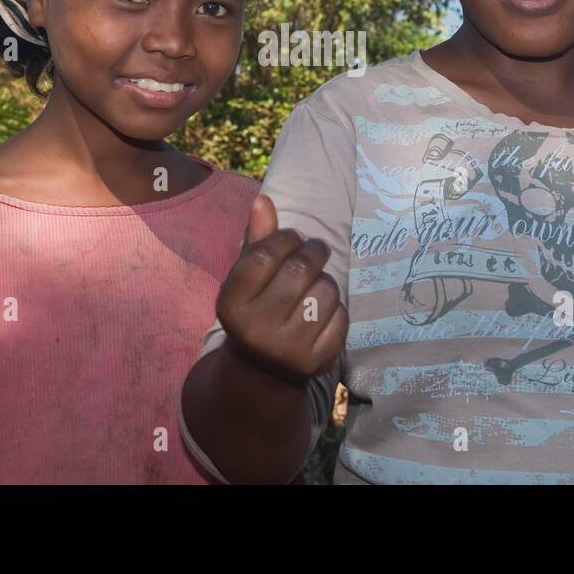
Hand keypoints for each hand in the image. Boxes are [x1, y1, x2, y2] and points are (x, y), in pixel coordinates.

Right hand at [216, 195, 346, 385]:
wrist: (261, 372)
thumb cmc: (254, 311)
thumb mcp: (246, 280)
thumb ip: (256, 241)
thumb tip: (263, 201)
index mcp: (232, 304)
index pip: (264, 255)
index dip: (285, 238)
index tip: (293, 237)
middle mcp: (257, 327)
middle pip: (299, 270)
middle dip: (314, 252)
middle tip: (316, 249)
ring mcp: (288, 347)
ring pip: (325, 291)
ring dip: (326, 280)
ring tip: (316, 283)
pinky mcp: (316, 361)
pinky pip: (340, 317)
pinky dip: (337, 307)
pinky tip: (323, 310)